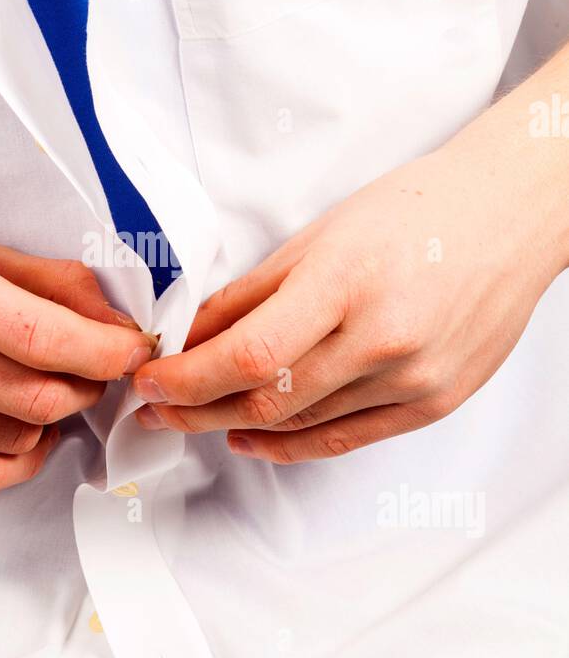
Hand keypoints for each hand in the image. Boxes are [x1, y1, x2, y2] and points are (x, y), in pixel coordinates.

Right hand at [0, 179, 152, 490]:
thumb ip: (42, 281)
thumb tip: (114, 319)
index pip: (44, 338)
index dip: (108, 351)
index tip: (135, 347)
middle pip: (41, 398)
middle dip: (91, 385)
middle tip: (98, 365)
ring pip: (20, 441)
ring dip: (57, 418)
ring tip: (51, 386)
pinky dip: (23, 456)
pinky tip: (26, 427)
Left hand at [133, 69, 568, 462]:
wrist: (508, 218)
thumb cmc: (417, 212)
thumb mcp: (319, 237)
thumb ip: (251, 294)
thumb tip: (190, 336)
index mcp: (346, 282)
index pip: (248, 353)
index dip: (188, 378)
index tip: (149, 380)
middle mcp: (382, 339)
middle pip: (267, 398)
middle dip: (197, 409)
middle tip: (157, 408)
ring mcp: (412, 379)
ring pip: (300, 425)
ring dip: (234, 427)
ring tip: (193, 419)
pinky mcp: (433, 403)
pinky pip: (346, 440)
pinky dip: (291, 444)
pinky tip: (253, 438)